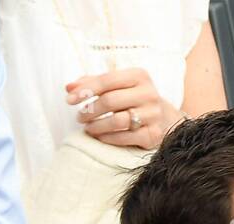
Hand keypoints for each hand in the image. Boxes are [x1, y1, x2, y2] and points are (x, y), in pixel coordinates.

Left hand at [66, 68, 181, 149]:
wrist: (166, 119)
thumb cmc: (135, 99)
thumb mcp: (119, 85)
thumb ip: (94, 83)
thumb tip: (68, 87)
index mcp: (139, 76)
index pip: (106, 80)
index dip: (85, 89)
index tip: (69, 99)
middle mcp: (148, 94)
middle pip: (110, 101)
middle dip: (90, 110)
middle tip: (80, 117)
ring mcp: (152, 115)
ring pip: (117, 121)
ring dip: (97, 126)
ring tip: (88, 128)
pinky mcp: (152, 135)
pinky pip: (125, 138)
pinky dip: (107, 138)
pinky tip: (99, 136)